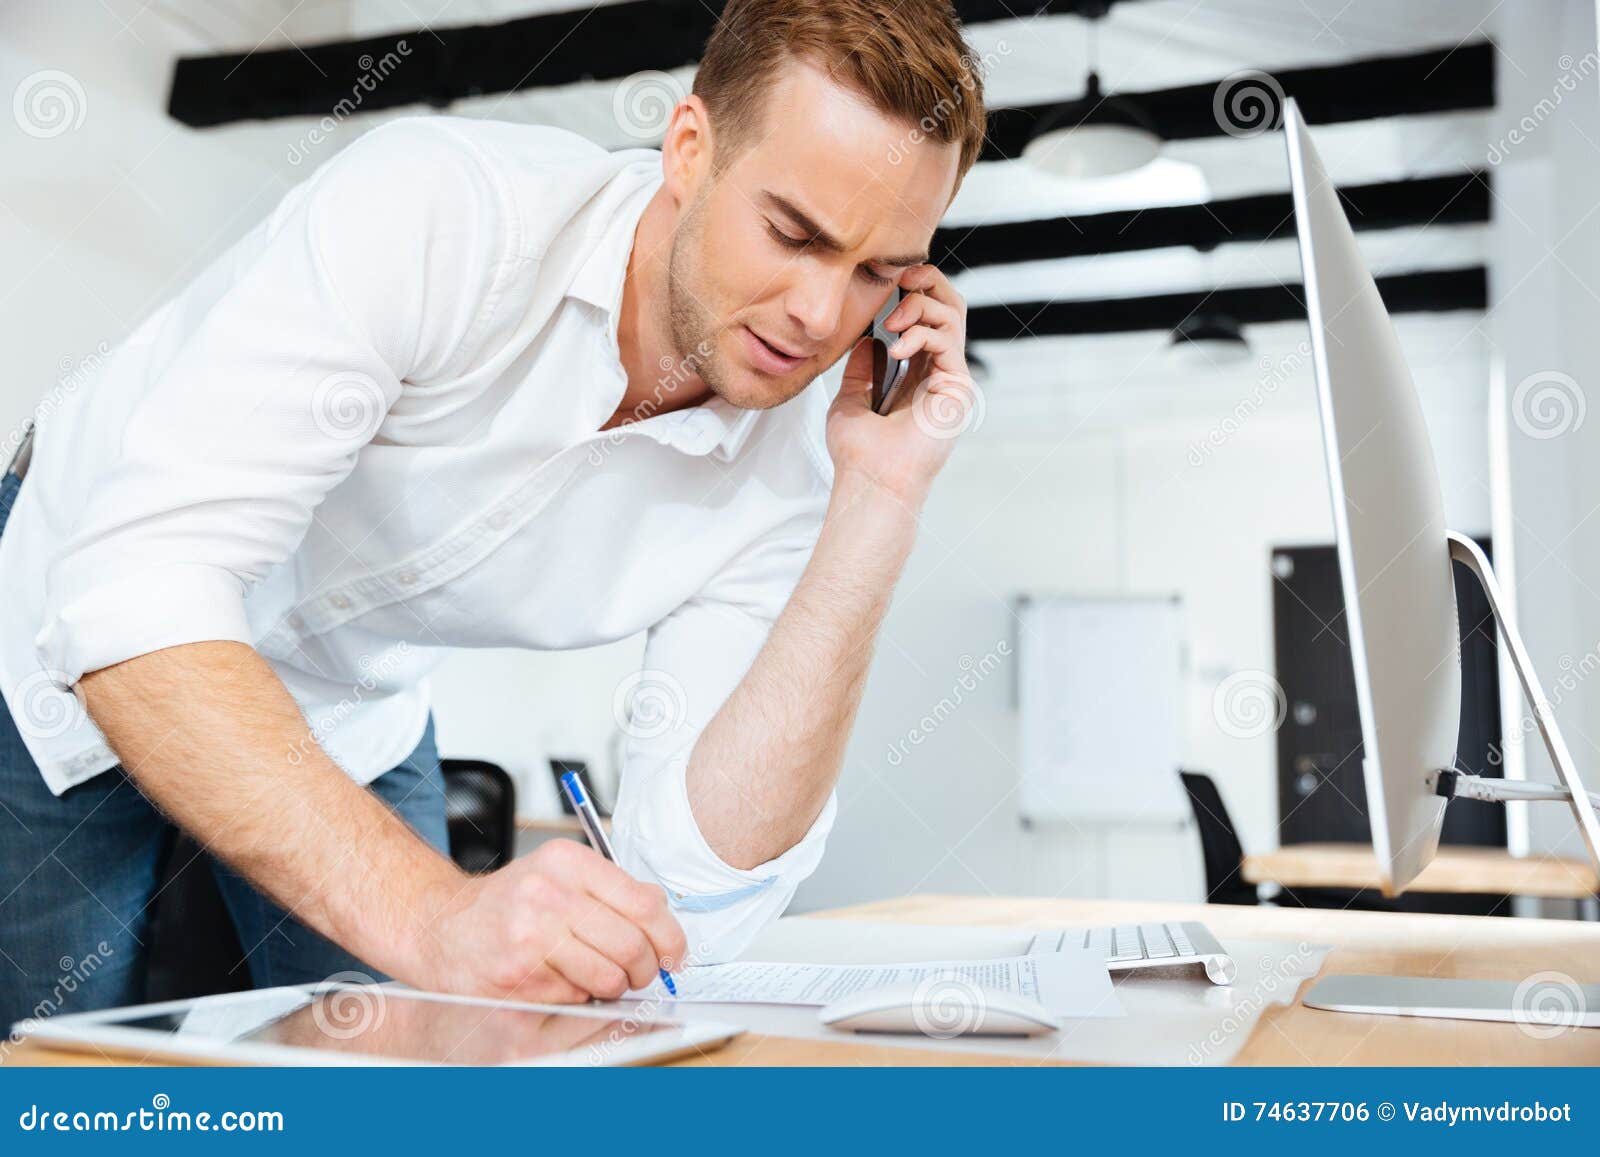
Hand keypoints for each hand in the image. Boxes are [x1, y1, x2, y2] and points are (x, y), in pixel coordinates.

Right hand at [416, 838, 686, 1002]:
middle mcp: (549, 892)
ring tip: (594, 976)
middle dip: (645, 970)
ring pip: (608, 977)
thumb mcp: (560, 876)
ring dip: (610, 986)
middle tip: (639, 974)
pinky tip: (557, 980)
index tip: (674, 953)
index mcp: (568, 861)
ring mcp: (531, 934)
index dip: (669, 936)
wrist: (441, 928)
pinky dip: (576, 995)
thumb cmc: (507, 905)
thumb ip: (612, 890)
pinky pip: (575, 996)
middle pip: (632, 944)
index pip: (644, 902)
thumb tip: (664, 917)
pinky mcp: (518, 973)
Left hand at [826, 264, 978, 505]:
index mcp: (916, 373)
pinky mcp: (957, 388)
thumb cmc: (859, 452)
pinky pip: (948, 341)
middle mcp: (938, 373)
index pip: (925, 317)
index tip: (886, 280)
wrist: (870, 481)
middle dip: (926, 283)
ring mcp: (951, 379)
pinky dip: (921, 334)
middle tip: (900, 278)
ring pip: (953, 315)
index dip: (912, 291)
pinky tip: (896, 350)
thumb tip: (868, 338)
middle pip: (949, 306)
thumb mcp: (851, 398)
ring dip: (919, 307)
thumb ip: (862, 367)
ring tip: (892, 323)